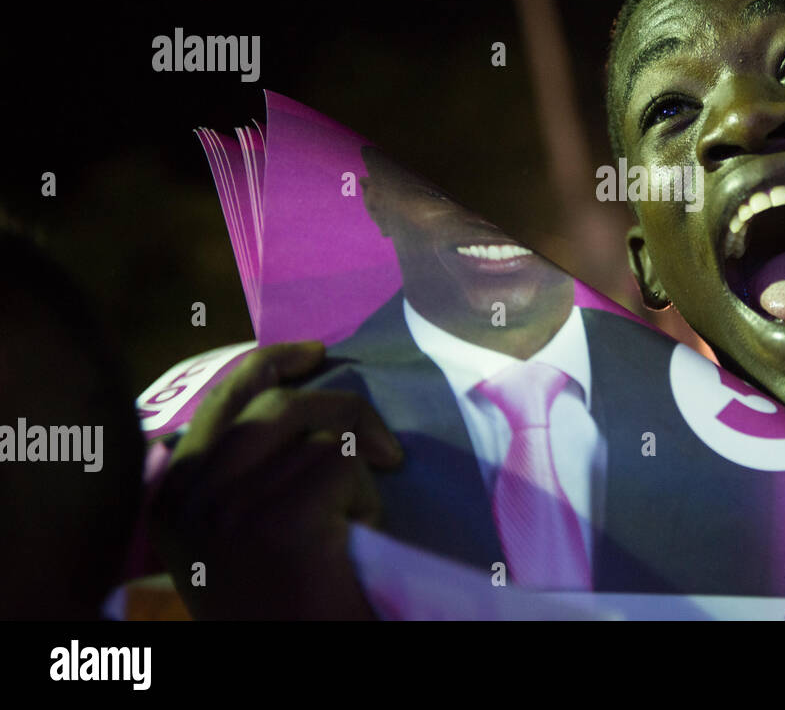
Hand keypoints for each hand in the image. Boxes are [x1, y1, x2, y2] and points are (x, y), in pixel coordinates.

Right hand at [149, 341, 402, 618]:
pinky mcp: (279, 523)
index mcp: (172, 498)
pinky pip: (344, 462)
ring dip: (357, 465)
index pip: (222, 401)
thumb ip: (237, 470)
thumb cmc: (277, 602)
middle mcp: (190, 500)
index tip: (314, 355)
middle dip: (340, 408)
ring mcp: (230, 510)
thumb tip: (285, 388)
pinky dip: (367, 492)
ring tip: (358, 511)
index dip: (271, 365)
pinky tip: (359, 531)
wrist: (298, 661)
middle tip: (381, 441)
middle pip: (278, 406)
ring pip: (320, 432)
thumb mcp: (232, 533)